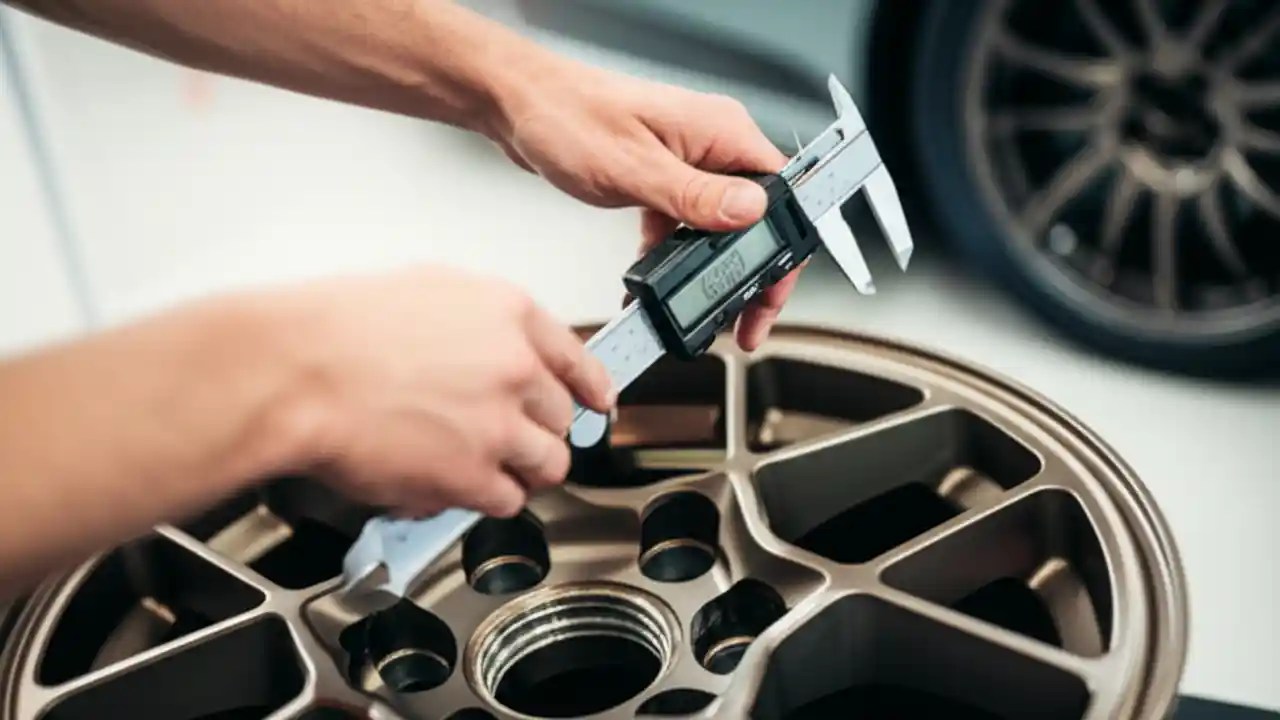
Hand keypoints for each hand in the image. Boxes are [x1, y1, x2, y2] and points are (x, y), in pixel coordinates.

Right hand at [266, 265, 614, 517]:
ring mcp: (500, 424)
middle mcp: (515, 368)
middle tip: (508, 437)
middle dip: (538, 430)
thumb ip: (475, 323)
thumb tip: (489, 346)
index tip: (596, 401)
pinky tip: (453, 485)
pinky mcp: (474, 475)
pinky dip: (483, 499)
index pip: (576, 357)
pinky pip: (506, 501)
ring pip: (549, 464)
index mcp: (508, 314)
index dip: (590, 386)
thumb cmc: (335, 329)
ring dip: (522, 470)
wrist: (297, 373)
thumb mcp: (424, 290)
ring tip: (486, 467)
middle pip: (561, 416)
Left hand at [487, 59, 798, 350]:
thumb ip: (696, 196)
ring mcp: (689, 160)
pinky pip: (686, 223)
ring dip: (711, 269)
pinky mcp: (664, 175)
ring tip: (700, 310)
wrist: (518, 105)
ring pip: (722, 226)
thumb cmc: (566, 116)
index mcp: (721, 131)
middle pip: (758, 218)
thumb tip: (750, 213)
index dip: (784, 250)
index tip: (769, 292)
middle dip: (752, 273)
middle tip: (742, 321)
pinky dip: (674, 257)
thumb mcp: (634, 168)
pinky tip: (657, 282)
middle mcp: (712, 143)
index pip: (783, 195)